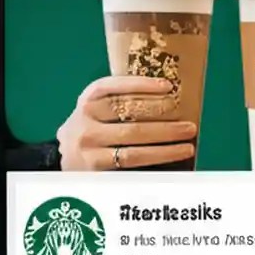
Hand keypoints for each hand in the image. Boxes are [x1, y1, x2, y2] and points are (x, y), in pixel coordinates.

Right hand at [57, 75, 196, 169]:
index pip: (113, 88)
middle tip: (189, 124)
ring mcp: (89, 147)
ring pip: (133, 144)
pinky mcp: (95, 169)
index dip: (140, 85)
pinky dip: (155, 158)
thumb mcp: (96, 111)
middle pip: (129, 118)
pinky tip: (173, 156)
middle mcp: (85, 123)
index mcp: (87, 101)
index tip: (167, 87)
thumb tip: (168, 96)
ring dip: (165, 143)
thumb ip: (120, 102)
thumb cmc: (91, 130)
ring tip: (188, 142)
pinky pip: (131, 163)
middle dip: (163, 120)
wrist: (65, 161)